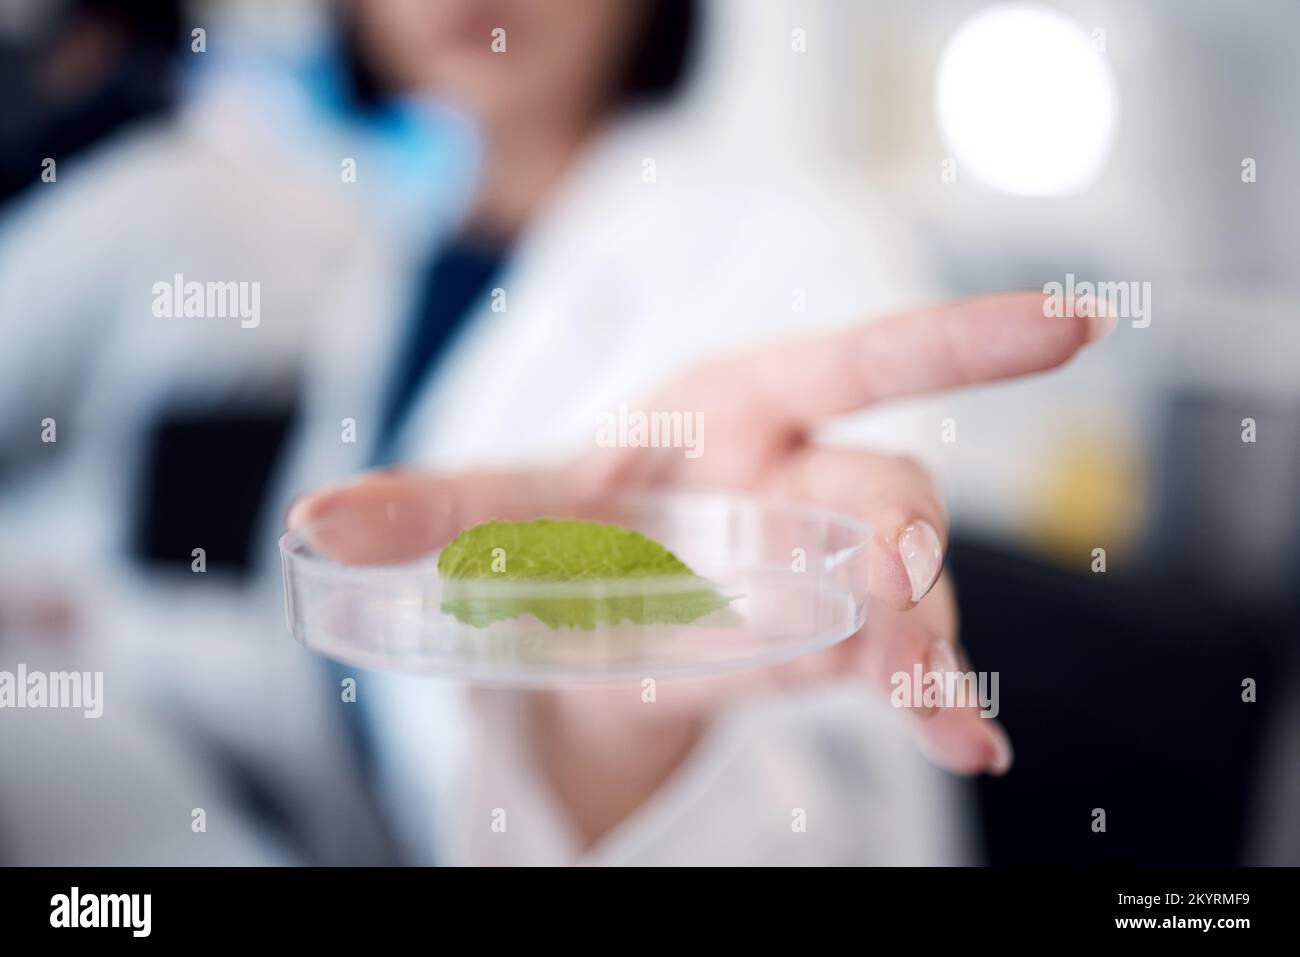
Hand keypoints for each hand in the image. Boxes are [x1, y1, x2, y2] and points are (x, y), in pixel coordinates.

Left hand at [288, 291, 1110, 841]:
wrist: (614, 593)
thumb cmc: (583, 515)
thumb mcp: (516, 508)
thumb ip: (432, 511)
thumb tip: (313, 524)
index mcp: (740, 413)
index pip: (860, 362)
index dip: (963, 340)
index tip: (1072, 326)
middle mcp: (804, 481)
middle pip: (888, 494)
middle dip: (899, 540)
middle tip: (885, 586)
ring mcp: (832, 567)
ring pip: (909, 589)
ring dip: (922, 641)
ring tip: (921, 702)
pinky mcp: (841, 641)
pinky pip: (905, 664)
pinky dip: (938, 703)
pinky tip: (969, 748)